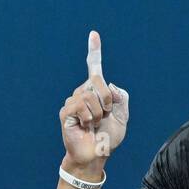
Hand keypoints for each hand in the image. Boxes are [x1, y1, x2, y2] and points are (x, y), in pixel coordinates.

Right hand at [59, 30, 129, 169]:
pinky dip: (90, 118)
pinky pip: (82, 106)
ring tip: (95, 124)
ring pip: (91, 95)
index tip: (94, 34)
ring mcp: (72, 101)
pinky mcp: (65, 112)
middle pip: (98, 81)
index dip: (94, 50)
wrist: (97, 155)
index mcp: (96, 91)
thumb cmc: (108, 137)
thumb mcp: (123, 116)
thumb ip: (121, 97)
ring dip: (99, 113)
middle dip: (108, 101)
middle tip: (105, 117)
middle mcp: (82, 92)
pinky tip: (86, 126)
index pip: (94, 67)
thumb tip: (107, 85)